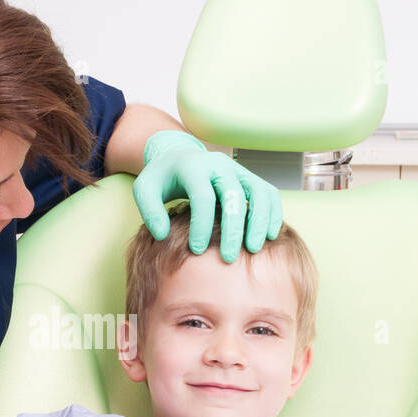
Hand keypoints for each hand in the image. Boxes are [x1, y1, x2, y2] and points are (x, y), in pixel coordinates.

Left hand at [131, 129, 283, 263]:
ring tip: (254, 249)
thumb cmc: (161, 179)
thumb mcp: (145, 190)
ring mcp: (238, 170)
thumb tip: (162, 234)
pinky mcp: (250, 178)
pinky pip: (268, 193)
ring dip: (260, 222)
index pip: (202, 197)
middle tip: (228, 259)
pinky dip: (272, 214)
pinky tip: (268, 237)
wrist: (178, 157)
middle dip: (233, 230)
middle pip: (234, 196)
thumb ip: (150, 211)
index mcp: (193, 167)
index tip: (197, 250)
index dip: (202, 225)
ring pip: (259, 192)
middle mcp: (219, 165)